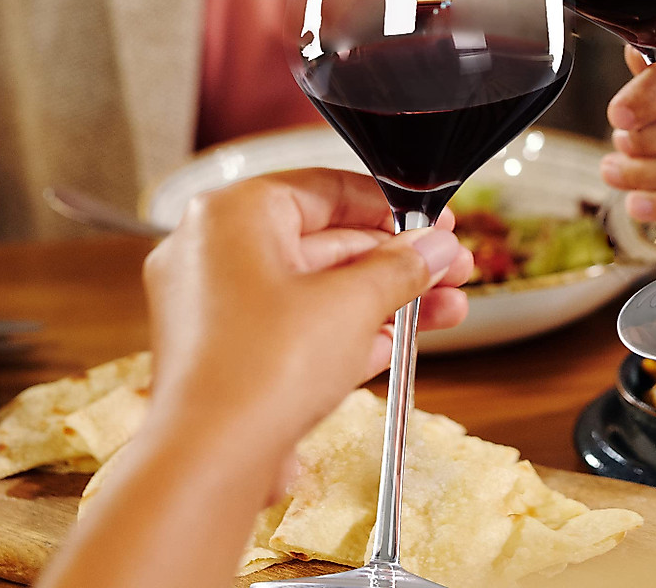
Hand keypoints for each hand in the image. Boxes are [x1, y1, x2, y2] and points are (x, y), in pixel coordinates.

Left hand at [142, 169, 471, 457]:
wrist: (207, 465)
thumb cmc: (261, 370)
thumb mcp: (352, 304)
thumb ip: (401, 268)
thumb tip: (435, 248)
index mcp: (233, 214)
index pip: (325, 190)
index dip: (389, 207)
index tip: (431, 223)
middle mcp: (213, 250)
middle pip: (323, 242)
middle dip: (394, 262)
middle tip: (447, 269)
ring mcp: (212, 305)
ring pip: (312, 289)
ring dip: (380, 299)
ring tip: (443, 309)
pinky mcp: (220, 354)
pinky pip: (290, 326)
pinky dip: (341, 332)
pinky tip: (395, 342)